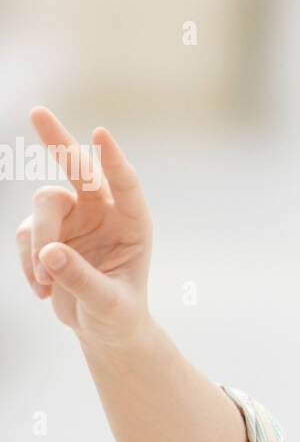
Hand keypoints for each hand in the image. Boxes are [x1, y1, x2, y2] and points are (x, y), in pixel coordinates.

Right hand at [14, 107, 153, 345]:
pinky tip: (43, 290)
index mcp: (133, 222)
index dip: (113, 159)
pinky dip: (28, 262)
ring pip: (44, 206)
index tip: (101, 134)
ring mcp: (73, 218)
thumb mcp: (107, 303)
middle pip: (78, 168)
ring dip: (39, 241)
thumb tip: (48, 252)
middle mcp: (103, 211)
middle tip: (37, 112)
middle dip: (58, 141)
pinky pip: (24, 234)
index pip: (125, 183)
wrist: (103, 328)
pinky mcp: (47, 232)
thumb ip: (81, 279)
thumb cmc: (118, 314)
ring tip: (46, 282)